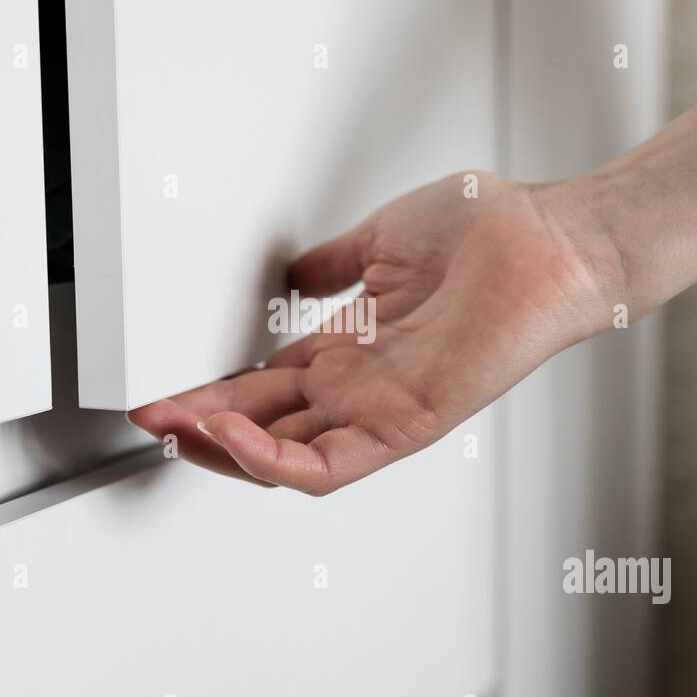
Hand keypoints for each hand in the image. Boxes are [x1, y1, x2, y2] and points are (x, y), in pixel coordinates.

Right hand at [127, 172, 625, 494]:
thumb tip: (290, 275)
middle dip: (199, 427)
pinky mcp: (407, 424)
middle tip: (149, 416)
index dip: (209, 390)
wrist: (547, 236)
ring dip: (223, 450)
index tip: (163, 387)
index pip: (263, 386)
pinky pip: (327, 464)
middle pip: (263, 427)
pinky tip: (230, 435)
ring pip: (285, 459)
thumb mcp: (380, 239)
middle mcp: (360, 386)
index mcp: (349, 348)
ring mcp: (381, 409)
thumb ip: (330, 265)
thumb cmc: (487, 232)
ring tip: (175, 428)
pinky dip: (273, 461)